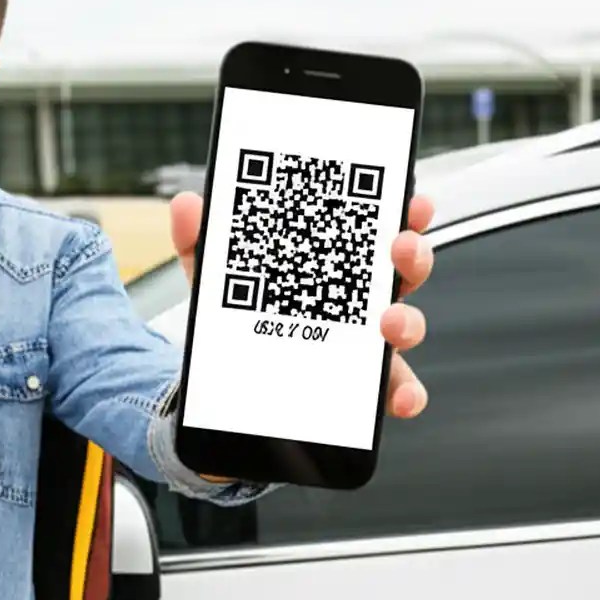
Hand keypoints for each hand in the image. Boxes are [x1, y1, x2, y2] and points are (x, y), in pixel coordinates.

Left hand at [169, 190, 434, 419]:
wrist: (225, 380)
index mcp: (333, 264)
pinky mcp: (357, 387)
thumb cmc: (239, 312)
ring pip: (404, 329)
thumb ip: (202, 242)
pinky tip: (398, 398)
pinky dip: (405, 394)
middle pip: (402, 273)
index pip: (375, 231)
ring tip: (389, 323)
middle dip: (413, 255)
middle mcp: (357, 301)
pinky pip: (393, 391)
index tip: (411, 200)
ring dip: (407, 322)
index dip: (402, 213)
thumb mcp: (216, 277)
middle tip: (400, 247)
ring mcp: (362, 343)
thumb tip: (186, 205)